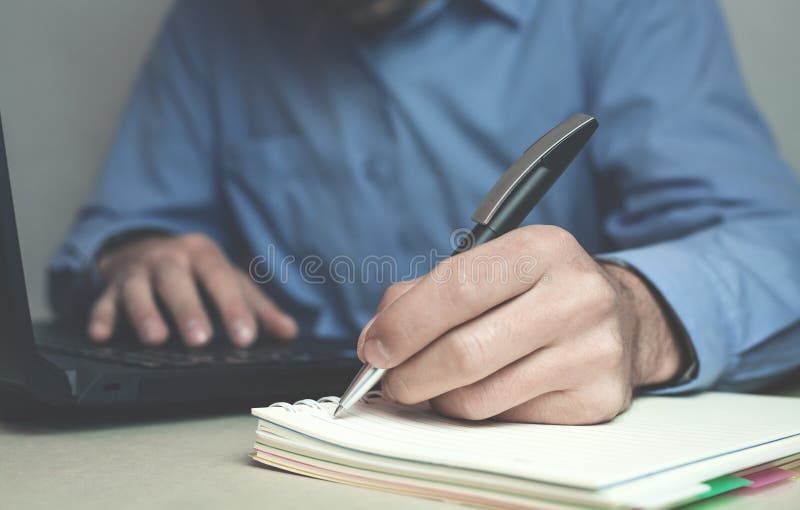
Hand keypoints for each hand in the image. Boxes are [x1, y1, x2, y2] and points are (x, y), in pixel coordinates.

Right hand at [89, 233, 296, 346]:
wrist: (144, 246)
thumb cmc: (196, 271)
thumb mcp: (229, 282)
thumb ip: (258, 307)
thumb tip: (289, 331)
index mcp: (203, 254)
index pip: (220, 279)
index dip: (233, 308)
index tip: (246, 337)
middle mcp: (168, 258)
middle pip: (177, 280)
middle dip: (188, 309)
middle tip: (200, 340)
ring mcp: (137, 271)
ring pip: (138, 289)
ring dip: (145, 313)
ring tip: (155, 340)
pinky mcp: (110, 287)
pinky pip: (103, 301)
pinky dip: (100, 318)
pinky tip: (101, 336)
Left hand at [357, 225, 683, 423]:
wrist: (621, 317)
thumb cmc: (537, 290)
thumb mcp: (490, 267)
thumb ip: (426, 294)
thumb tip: (378, 338)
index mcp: (542, 249)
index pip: (457, 288)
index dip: (404, 325)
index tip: (375, 348)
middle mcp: (576, 296)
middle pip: (465, 352)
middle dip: (410, 374)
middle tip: (390, 380)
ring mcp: (592, 350)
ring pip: (480, 396)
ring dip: (438, 398)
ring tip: (431, 385)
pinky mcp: (596, 398)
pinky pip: (509, 419)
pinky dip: (479, 411)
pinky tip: (481, 390)